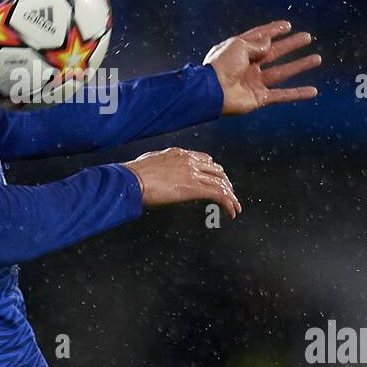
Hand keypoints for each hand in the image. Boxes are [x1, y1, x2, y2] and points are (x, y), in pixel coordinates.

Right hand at [121, 147, 240, 217]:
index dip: (215, 171)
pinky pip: (218, 195)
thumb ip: (159, 165)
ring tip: (235, 207)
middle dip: (226, 184)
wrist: (131, 179)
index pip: (205, 159)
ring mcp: (193, 174)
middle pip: (217, 171)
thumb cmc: (133, 174)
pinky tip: (231, 212)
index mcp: (179, 154)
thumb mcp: (149, 162)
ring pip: (221, 184)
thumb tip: (156, 171)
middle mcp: (190, 161)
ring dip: (231, 197)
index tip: (218, 180)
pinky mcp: (194, 188)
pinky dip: (228, 204)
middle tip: (229, 195)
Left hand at [203, 20, 320, 116]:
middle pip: (274, 52)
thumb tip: (269, 42)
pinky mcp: (260, 98)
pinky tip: (314, 91)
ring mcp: (254, 82)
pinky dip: (299, 93)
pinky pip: (283, 94)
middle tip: (307, 37)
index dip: (273, 30)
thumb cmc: (222, 65)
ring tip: (317, 58)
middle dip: (291, 45)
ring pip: (283, 72)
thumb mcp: (239, 45)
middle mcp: (248, 65)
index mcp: (239, 50)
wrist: (213, 92)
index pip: (259, 37)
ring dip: (300, 65)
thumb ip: (257, 43)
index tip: (288, 25)